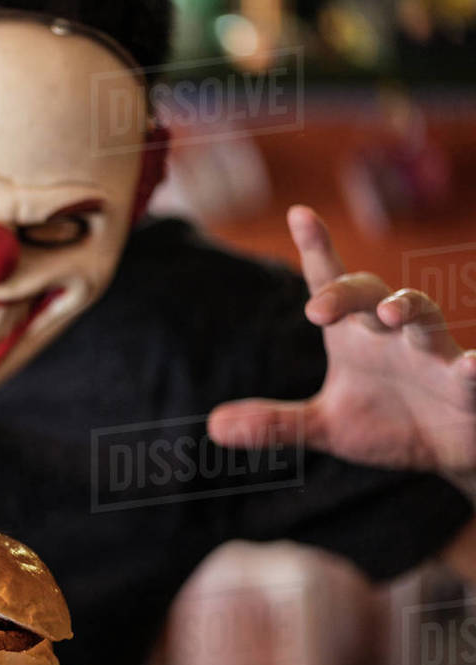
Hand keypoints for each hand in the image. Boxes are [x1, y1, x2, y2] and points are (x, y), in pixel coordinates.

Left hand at [209, 205, 475, 477]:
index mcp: (354, 336)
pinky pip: (474, 371)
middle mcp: (393, 334)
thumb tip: (213, 427)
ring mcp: (435, 354)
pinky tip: (474, 367)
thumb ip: (274, 424)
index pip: (330, 284)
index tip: (299, 213)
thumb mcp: (324, 427)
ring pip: (425, 317)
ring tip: (390, 311)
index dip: (317, 249)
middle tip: (316, 309)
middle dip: (346, 292)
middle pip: (370, 294)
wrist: (447, 451)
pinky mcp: (468, 384)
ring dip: (410, 308)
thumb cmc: (387, 423)